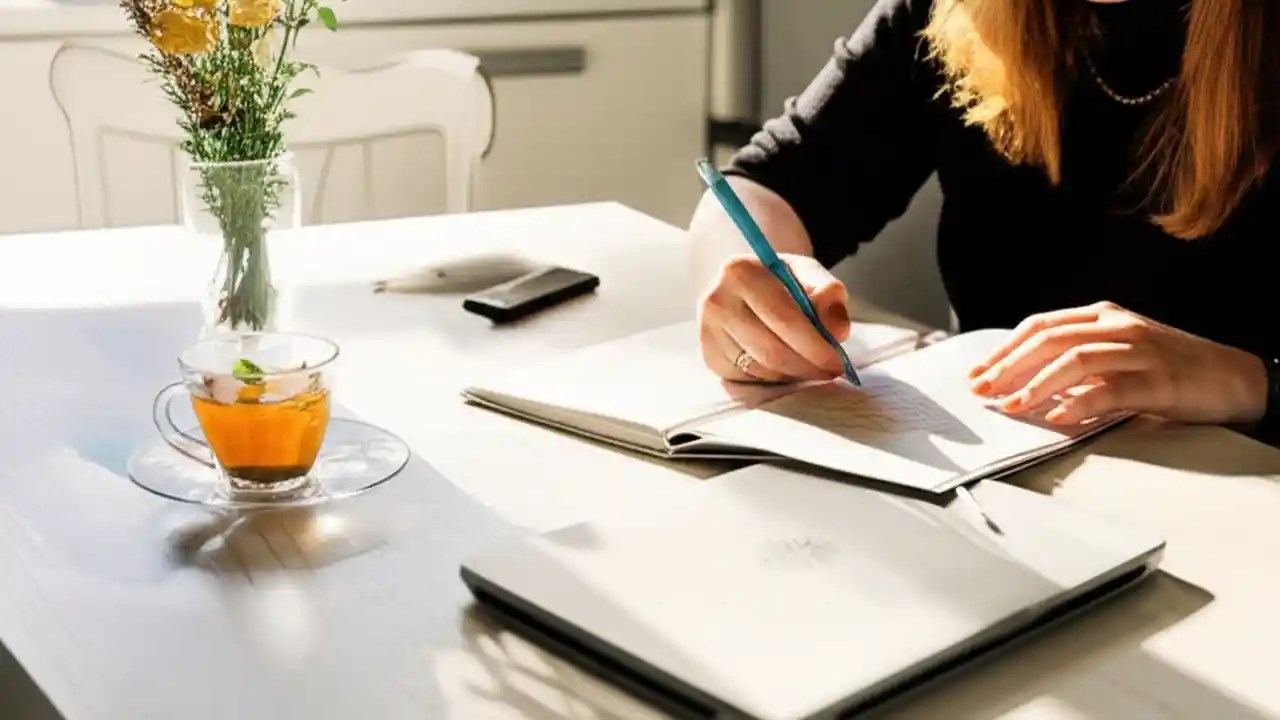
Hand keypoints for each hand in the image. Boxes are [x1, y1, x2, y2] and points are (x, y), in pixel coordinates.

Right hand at [698, 253, 850, 381]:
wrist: (747, 286)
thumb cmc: (781, 281)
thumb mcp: (808, 274)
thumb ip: (828, 294)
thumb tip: (836, 330)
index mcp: (742, 272)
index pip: (783, 319)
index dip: (814, 346)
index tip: (837, 363)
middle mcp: (717, 300)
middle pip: (770, 351)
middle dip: (806, 367)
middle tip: (830, 372)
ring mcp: (707, 330)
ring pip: (759, 369)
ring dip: (791, 375)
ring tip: (811, 367)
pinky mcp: (708, 355)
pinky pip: (746, 380)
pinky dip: (772, 380)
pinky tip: (786, 367)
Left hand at [968, 301, 1266, 424]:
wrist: (1234, 377)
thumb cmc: (1170, 369)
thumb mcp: (1117, 352)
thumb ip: (1076, 359)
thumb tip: (1022, 381)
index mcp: (1102, 315)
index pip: (1040, 325)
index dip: (1003, 349)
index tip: (976, 373)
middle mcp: (1117, 325)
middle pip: (1049, 339)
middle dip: (1008, 367)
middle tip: (982, 391)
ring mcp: (1138, 350)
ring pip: (1074, 359)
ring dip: (1036, 385)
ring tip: (1013, 407)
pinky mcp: (1157, 380)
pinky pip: (1110, 388)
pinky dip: (1080, 403)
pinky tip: (1059, 418)